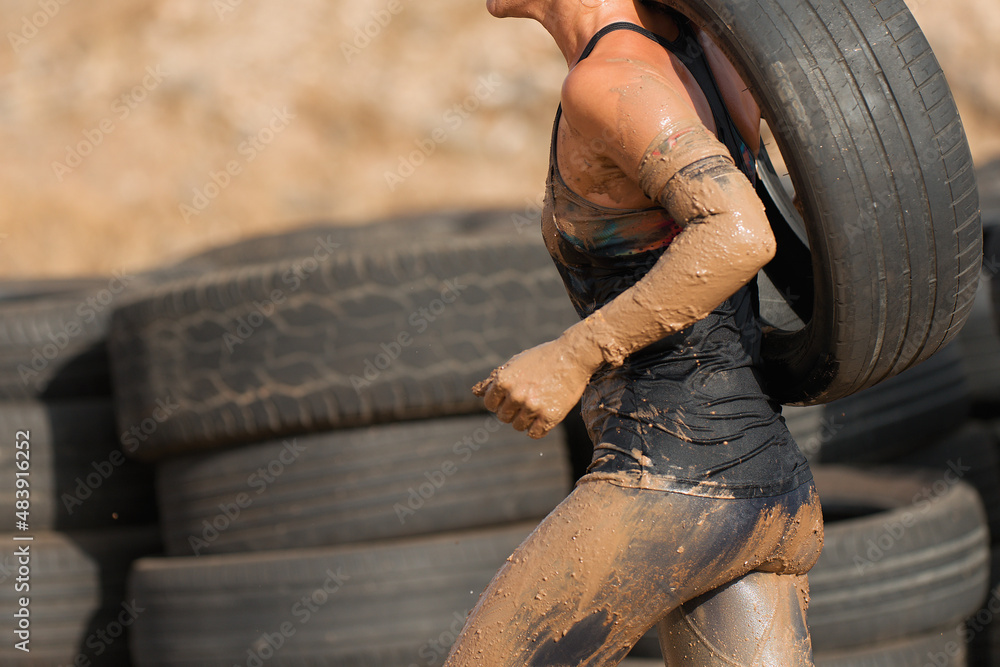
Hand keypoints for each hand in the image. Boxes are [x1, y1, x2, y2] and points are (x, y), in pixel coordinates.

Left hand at [472, 338, 593, 438]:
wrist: (573, 356)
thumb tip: (476, 392)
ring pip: (518, 426)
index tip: (511, 397)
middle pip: (503, 417)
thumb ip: (495, 379)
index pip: (490, 404)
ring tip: (537, 405)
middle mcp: (516, 395)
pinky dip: (538, 428)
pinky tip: (544, 416)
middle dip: (512, 410)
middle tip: (528, 399)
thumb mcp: (515, 362)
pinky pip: (535, 434)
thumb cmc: (543, 357)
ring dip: (525, 419)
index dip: (500, 402)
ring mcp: (532, 407)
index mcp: (503, 381)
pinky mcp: (549, 417)